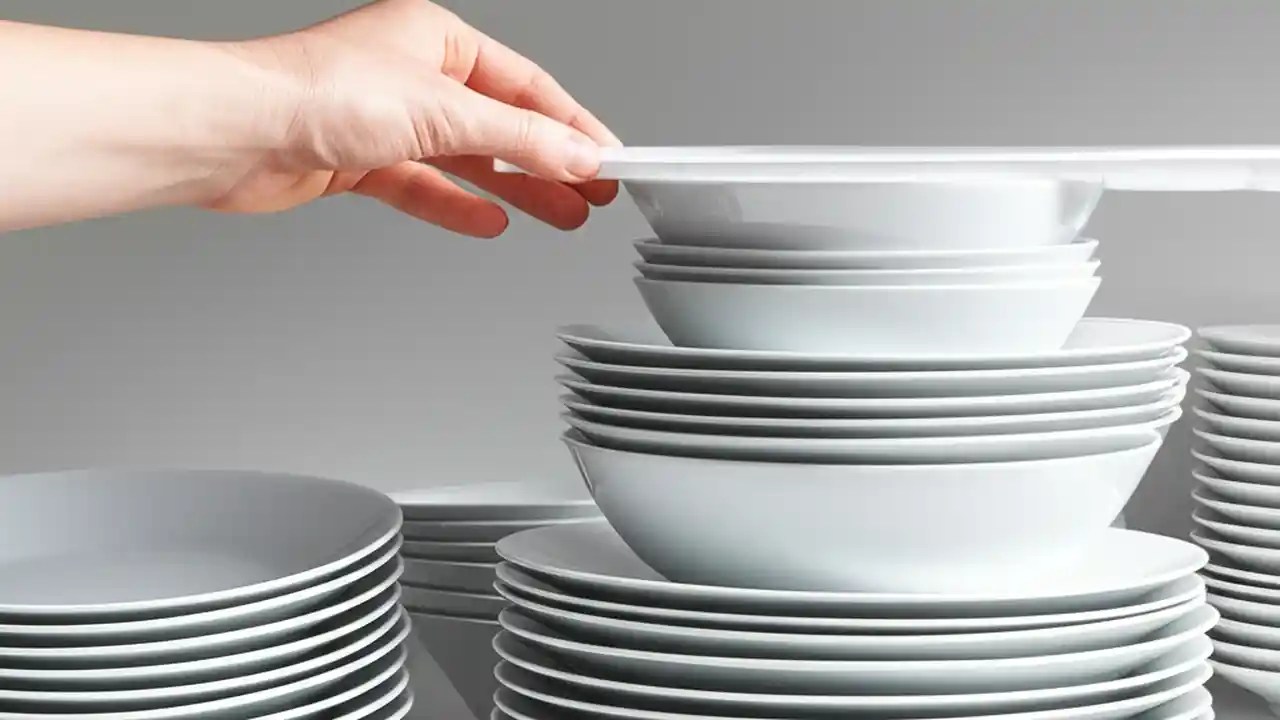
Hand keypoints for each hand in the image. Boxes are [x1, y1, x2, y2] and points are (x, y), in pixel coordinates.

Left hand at [209, 0, 619, 236]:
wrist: (237, 134)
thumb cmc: (317, 93)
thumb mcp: (443, 111)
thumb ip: (520, 137)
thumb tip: (578, 154)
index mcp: (435, 39)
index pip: (525, 86)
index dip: (572, 125)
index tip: (609, 158)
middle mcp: (412, 75)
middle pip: (501, 124)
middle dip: (550, 163)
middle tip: (594, 194)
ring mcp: (386, 119)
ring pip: (467, 159)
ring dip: (516, 189)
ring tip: (562, 215)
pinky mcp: (360, 160)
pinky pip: (424, 186)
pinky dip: (458, 205)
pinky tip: (490, 221)